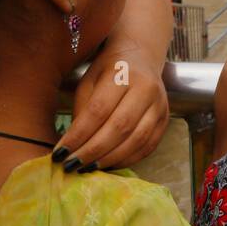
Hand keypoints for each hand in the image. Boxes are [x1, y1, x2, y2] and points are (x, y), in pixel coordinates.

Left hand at [55, 0, 172, 170]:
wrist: (141, 57)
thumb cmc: (108, 69)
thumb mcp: (89, 81)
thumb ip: (81, 111)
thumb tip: (71, 146)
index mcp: (123, 74)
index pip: (98, 110)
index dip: (78, 135)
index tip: (60, 153)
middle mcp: (146, 88)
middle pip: (119, 127)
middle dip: (92, 151)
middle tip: (72, 165)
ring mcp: (160, 105)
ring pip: (136, 140)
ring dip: (110, 159)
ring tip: (88, 168)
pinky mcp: (165, 119)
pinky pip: (148, 146)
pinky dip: (127, 160)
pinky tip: (108, 164)